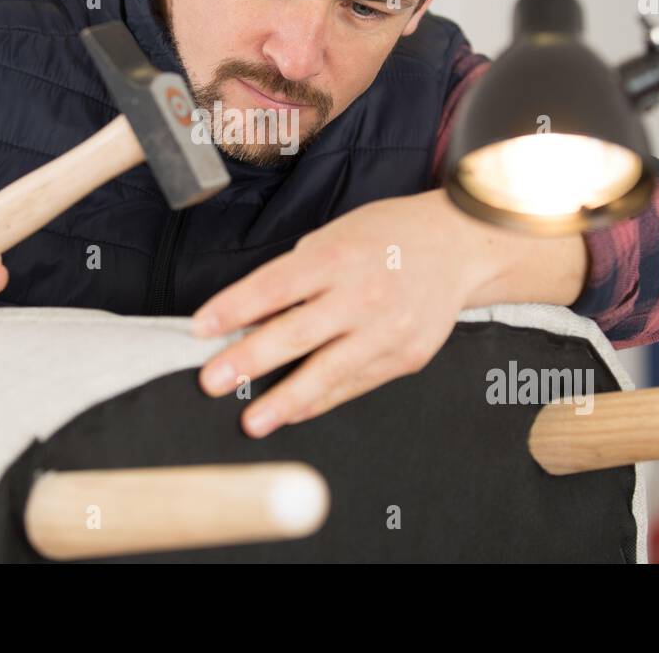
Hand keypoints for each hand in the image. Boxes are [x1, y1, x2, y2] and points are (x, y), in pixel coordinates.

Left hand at [189, 189, 586, 437]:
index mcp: (337, 256)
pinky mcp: (405, 356)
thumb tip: (250, 314)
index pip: (275, 285)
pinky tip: (294, 412)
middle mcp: (362, 294)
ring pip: (328, 371)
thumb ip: (296, 274)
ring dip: (285, 400)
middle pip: (296, 332)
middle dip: (250, 359)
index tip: (200, 328)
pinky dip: (321, 400)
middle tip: (211, 380)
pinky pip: (355, 384)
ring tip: (252, 421)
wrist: (457, 246)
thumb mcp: (335, 236)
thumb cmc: (386, 236)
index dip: (234, 308)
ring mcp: (387, 329)